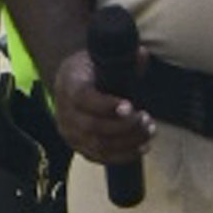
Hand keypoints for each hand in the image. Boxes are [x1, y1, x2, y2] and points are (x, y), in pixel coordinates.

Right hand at [46, 46, 155, 175]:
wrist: (70, 83)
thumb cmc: (89, 69)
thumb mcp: (101, 57)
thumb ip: (123, 58)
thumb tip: (142, 54)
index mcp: (68, 84)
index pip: (83, 98)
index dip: (106, 105)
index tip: (130, 106)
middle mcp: (64, 111)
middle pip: (93, 126)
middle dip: (125, 126)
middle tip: (146, 118)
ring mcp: (69, 132)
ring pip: (99, 145)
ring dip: (128, 141)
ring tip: (149, 130)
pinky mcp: (78, 146)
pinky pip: (100, 157)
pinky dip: (123, 155)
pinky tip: (142, 147)